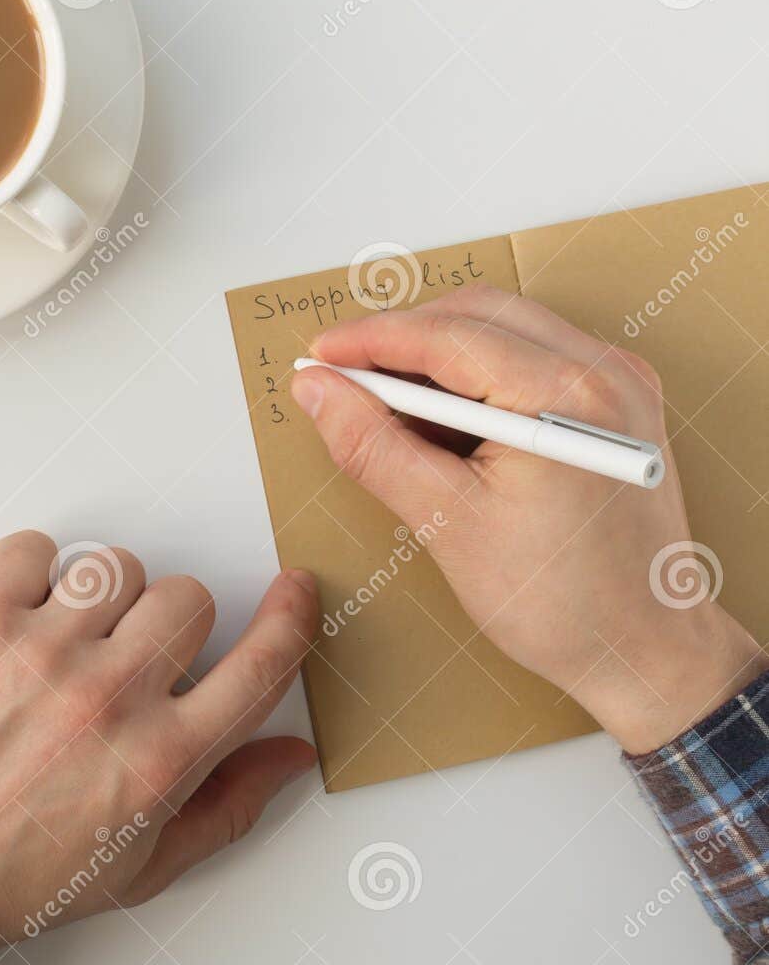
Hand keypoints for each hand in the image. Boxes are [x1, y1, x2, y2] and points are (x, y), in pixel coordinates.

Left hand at [0, 534, 317, 964]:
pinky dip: (32, 571)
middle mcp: (110, 701)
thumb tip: (292, 752)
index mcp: (162, 762)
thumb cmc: (15, 885)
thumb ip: (228, 808)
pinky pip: (31, 548)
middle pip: (187, 598)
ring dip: (102, 600)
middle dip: (169, 626)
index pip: (262, 664)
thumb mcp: (141, 870)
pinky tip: (20, 619)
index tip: (293, 590)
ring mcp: (41, 657)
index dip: (290, 616)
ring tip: (65, 645)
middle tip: (128, 663)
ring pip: (116, 568)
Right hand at [290, 286, 763, 754]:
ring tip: (391, 411)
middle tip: (343, 380)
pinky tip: (448, 424)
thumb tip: (319, 391)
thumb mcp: (449, 524)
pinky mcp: (620, 404)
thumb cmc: (563, 604)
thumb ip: (374, 447)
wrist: (646, 650)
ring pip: (506, 328)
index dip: (370, 339)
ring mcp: (619, 383)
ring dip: (440, 356)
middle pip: (478, 314)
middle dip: (403, 339)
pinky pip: (537, 357)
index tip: (317, 356)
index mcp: (566, 397)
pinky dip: (482, 375)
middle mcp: (604, 372)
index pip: (446, 335)